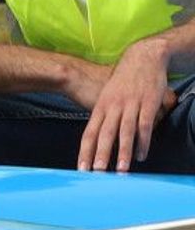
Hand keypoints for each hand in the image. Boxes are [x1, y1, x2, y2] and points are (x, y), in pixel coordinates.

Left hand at [77, 39, 174, 171]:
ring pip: (124, 131)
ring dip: (122, 152)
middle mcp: (113, 107)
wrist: (141, 57)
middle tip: (97, 173)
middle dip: (100, 154)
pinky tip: (142, 155)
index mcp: (100, 107)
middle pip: (104, 134)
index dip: (85, 150)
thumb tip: (97, 139)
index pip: (89, 132)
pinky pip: (144, 125)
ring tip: (120, 171)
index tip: (81, 168)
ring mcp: (131, 104)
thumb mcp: (106, 96)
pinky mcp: (147, 102)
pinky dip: (143, 142)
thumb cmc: (122, 81)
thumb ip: (103, 116)